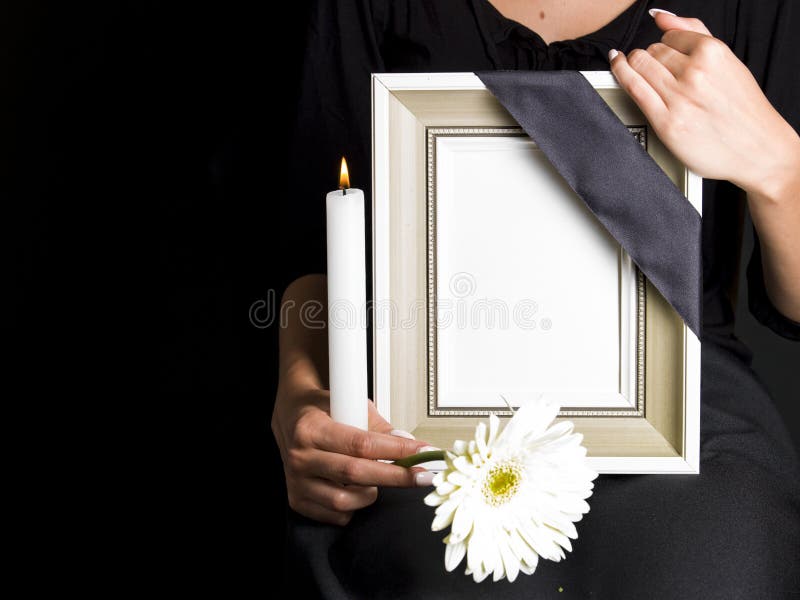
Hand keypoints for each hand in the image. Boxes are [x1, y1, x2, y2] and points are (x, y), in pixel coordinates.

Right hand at [271, 368, 430, 525]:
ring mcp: (296, 481)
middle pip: (355, 474)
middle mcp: (300, 456)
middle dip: (396, 477)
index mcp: (312, 428)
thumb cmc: (323, 410)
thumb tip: (410, 445)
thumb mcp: (349, 405)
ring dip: (371, 493)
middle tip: (423, 475)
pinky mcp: (297, 500)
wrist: (289, 417)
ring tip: (376, 479)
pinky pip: (335, 515)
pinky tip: (357, 491)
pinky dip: (354, 507)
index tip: (423, 453)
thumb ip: (379, 427)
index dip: (396, 450)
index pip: (361, 444)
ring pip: (344, 500)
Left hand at [609, 9, 799, 198]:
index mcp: (713, 53)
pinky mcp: (665, 122)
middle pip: (651, 52)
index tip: (666, 54)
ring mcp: (678, 98)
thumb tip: (661, 16)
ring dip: (632, 64)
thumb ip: (693, 33)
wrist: (756, 148)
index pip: (669, 37)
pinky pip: (633, 89)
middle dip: (649, 57)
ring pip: (639, 66)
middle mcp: (695, 73)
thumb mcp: (727, 61)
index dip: (665, 45)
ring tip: (631, 65)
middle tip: (654, 68)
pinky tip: (616, 64)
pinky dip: (619, 73)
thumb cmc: (742, 108)